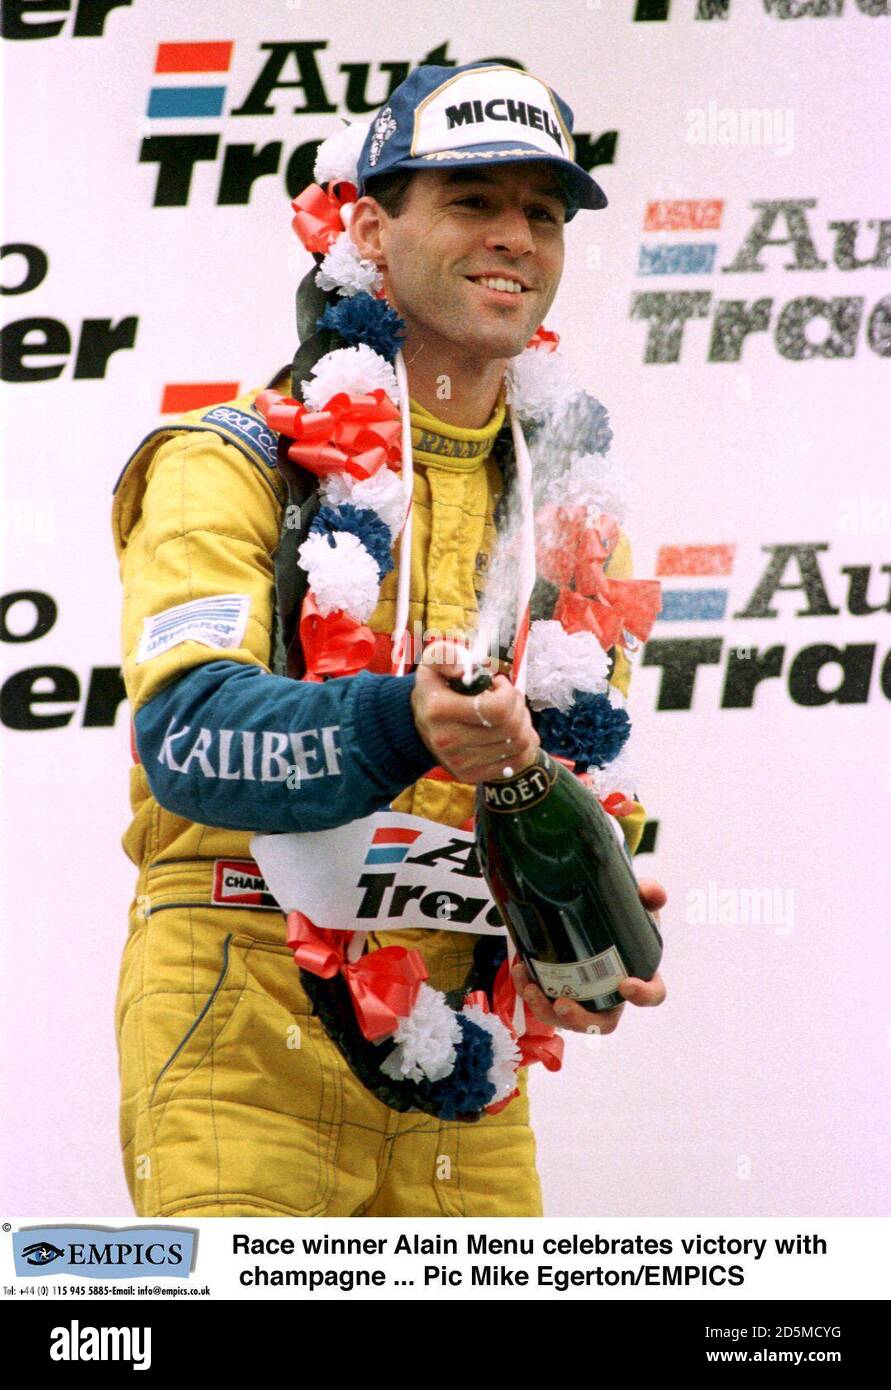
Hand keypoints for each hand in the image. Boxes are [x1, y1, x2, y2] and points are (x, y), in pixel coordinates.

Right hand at [410, 639, 539, 784]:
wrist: (420, 724)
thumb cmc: (435, 687)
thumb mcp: (433, 660)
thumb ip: (447, 655)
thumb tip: (467, 670)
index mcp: (438, 710)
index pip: (497, 709)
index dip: (508, 693)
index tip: (497, 684)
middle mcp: (447, 741)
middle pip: (512, 727)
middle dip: (518, 706)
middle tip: (507, 698)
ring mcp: (460, 763)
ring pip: (519, 744)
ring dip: (522, 724)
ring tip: (508, 714)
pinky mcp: (471, 776)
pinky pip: (517, 762)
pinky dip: (523, 745)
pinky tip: (510, 732)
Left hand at [510, 878, 667, 1034]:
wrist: (597, 914)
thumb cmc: (622, 918)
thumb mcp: (637, 903)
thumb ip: (648, 894)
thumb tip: (653, 892)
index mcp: (639, 974)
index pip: (652, 995)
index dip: (642, 996)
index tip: (626, 984)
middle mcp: (612, 995)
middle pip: (603, 1022)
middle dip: (581, 1020)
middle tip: (563, 1004)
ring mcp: (585, 998)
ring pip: (569, 1019)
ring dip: (547, 1010)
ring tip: (531, 989)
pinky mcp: (560, 991)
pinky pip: (546, 1002)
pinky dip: (531, 991)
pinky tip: (521, 971)